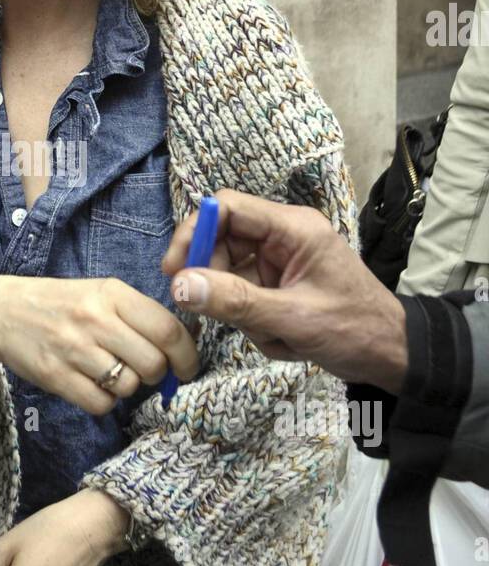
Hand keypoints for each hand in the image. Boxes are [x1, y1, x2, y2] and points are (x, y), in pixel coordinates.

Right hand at [0, 276, 197, 414]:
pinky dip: (103, 401)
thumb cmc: (64, 304)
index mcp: (113, 294)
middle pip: (153, 363)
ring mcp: (73, 349)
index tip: (186, 366)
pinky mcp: (55, 376)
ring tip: (110, 372)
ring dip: (127, 386)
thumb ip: (141, 314)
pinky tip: (92, 384)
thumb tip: (185, 344)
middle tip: (144, 369)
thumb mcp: (102, 293)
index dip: (187, 355)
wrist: (4, 312)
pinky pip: (101, 404)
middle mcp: (95, 319)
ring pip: (128, 386)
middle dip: (157, 374)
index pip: (168, 330)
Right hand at [160, 189, 407, 392]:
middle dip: (216, 281)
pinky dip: (251, 321)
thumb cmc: (354, 330)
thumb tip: (179, 286)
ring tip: (271, 334)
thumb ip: (234, 301)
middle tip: (219, 316)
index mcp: (293, 228)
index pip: (228, 208)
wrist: (391, 356)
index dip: (194, 232)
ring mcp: (280, 262)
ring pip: (229, 274)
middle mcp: (283, 237)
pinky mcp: (277, 285)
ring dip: (238, 310)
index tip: (174, 270)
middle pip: (222, 242)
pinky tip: (279, 339)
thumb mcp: (291, 318)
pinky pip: (243, 295)